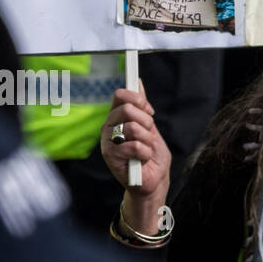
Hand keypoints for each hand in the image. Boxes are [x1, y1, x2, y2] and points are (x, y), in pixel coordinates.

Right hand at [100, 80, 170, 229]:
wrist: (154, 180)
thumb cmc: (151, 154)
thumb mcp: (150, 127)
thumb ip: (142, 106)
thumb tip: (138, 82)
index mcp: (117, 117)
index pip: (120, 96)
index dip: (137, 98)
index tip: (148, 109)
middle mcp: (109, 127)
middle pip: (126, 109)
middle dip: (145, 121)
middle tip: (149, 133)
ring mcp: (108, 142)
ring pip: (133, 128)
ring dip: (147, 140)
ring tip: (146, 150)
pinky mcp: (111, 157)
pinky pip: (135, 146)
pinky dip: (145, 153)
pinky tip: (142, 159)